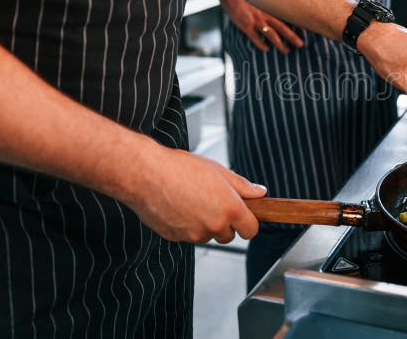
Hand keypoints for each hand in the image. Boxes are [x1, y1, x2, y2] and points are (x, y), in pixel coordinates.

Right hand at [122, 143, 267, 243]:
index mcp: (229, 209)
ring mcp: (194, 235)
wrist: (146, 175)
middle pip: (228, 235)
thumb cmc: (180, 169)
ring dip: (204, 224)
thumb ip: (242, 186)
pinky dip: (186, 226)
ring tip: (192, 200)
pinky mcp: (176, 238)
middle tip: (213, 201)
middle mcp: (213, 226)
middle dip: (225, 222)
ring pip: (207, 235)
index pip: (251, 230)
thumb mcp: (218, 171)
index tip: (244, 217)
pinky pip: (188, 236)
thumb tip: (260, 192)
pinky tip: (178, 206)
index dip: (249, 223)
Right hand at [211, 0, 303, 53]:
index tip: (307, 28)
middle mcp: (265, 14)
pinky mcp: (246, 26)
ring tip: (286, 51)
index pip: (287, 15)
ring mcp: (256, 20)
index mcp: (269, 6)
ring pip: (272, 35)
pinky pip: (256, 38)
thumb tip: (274, 2)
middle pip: (283, 27)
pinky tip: (266, 49)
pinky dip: (262, 45)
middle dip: (293, 37)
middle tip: (301, 45)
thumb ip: (266, 0)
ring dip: (280, 44)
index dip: (297, 22)